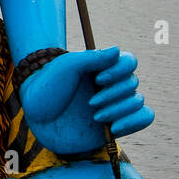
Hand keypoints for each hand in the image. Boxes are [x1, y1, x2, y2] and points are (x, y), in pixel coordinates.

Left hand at [18, 45, 154, 154]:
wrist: (36, 117)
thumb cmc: (46, 88)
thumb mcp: (66, 67)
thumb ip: (92, 58)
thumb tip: (117, 50)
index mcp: (101, 68)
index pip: (129, 62)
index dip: (119, 71)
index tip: (97, 79)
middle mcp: (110, 85)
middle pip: (132, 83)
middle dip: (113, 94)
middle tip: (90, 102)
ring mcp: (113, 105)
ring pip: (137, 102)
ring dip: (119, 109)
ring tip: (95, 116)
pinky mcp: (115, 126)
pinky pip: (142, 119)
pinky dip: (135, 122)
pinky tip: (114, 128)